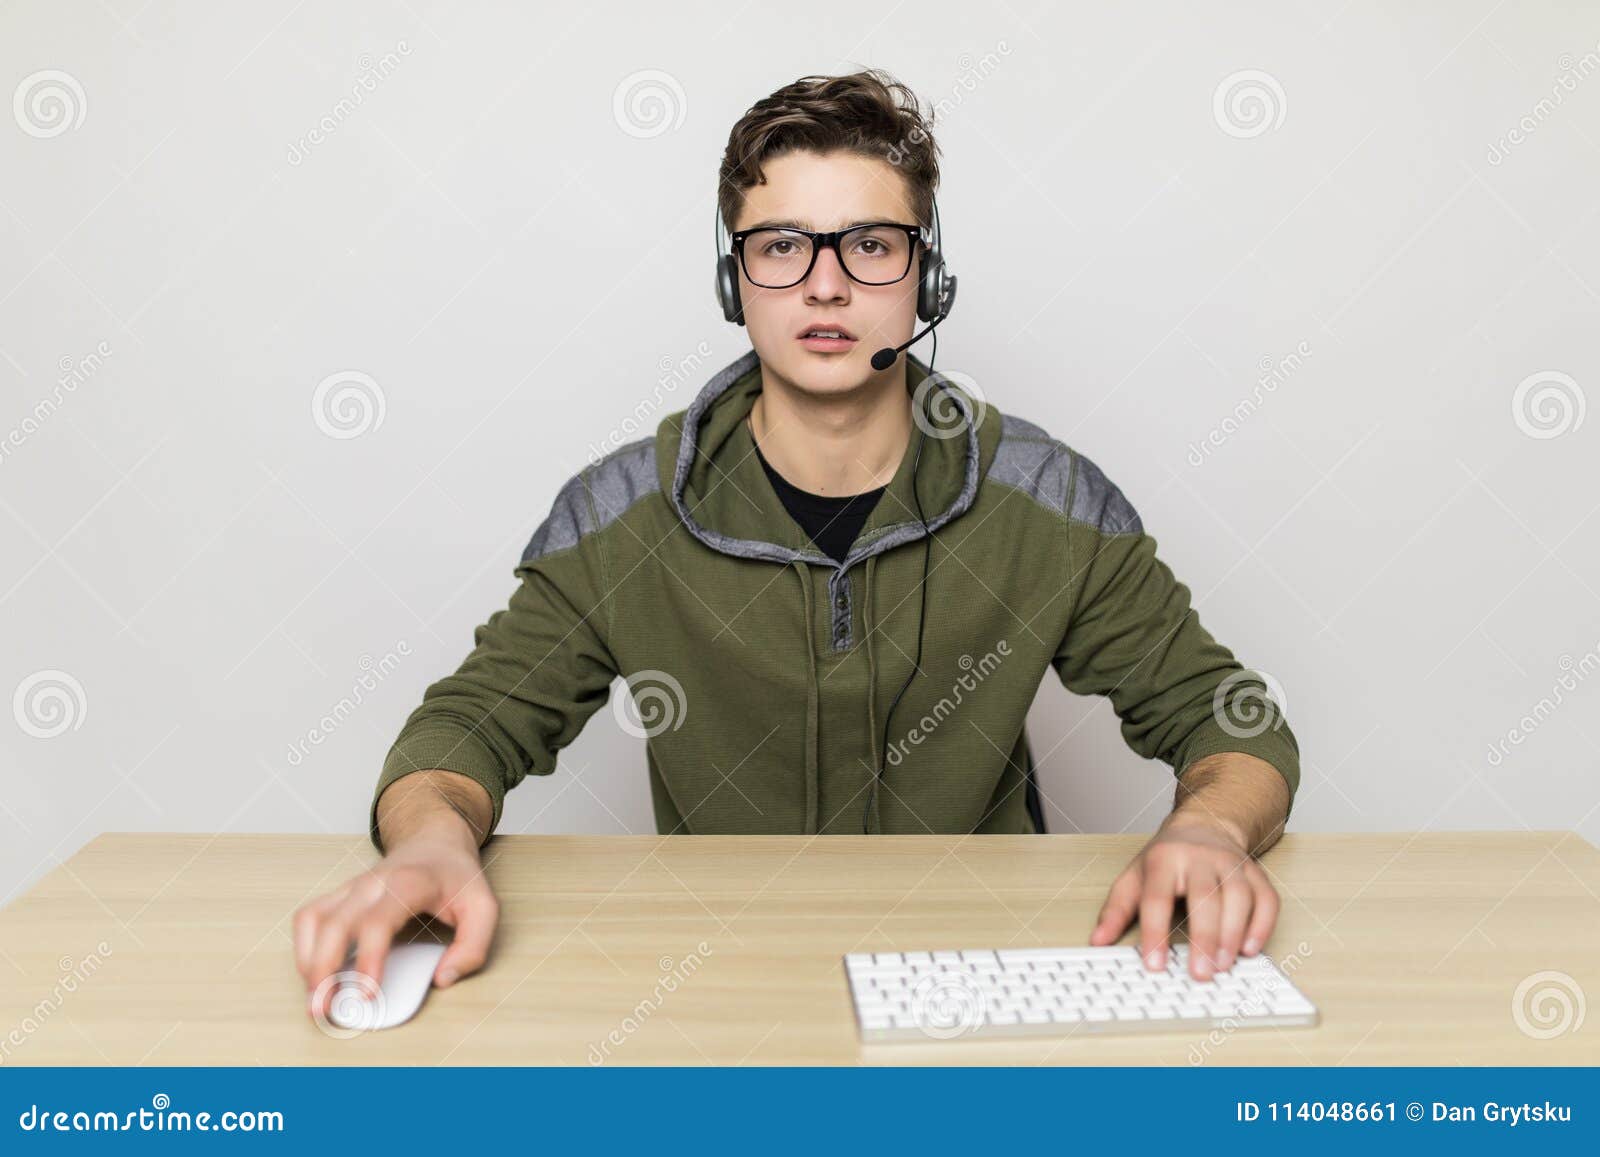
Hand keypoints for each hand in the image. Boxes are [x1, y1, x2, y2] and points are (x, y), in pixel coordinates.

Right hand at [293, 818, 498, 1019]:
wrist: (435, 841)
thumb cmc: (457, 878)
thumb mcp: (484, 908)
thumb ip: (473, 948)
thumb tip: (442, 979)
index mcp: (409, 884)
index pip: (377, 922)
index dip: (368, 960)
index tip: (365, 995)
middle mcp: (373, 883)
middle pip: (335, 925)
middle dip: (324, 970)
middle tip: (323, 1009)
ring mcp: (352, 887)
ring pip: (315, 920)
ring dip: (308, 962)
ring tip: (314, 999)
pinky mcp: (341, 894)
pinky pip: (310, 917)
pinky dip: (304, 947)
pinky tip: (314, 973)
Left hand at [1088, 818, 1278, 980]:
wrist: (1204, 824)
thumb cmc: (1167, 858)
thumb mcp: (1134, 876)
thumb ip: (1116, 909)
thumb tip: (1097, 941)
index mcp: (1164, 859)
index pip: (1157, 898)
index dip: (1154, 932)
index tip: (1153, 964)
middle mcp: (1200, 858)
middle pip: (1204, 897)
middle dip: (1203, 938)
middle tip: (1200, 973)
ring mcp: (1231, 864)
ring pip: (1238, 897)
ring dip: (1233, 934)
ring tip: (1223, 965)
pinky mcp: (1255, 873)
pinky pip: (1266, 899)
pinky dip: (1262, 925)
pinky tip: (1249, 949)